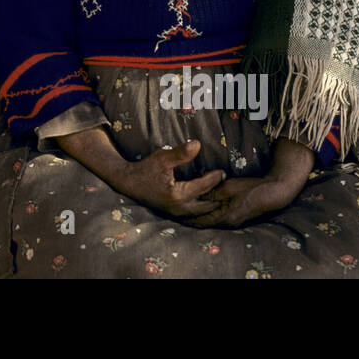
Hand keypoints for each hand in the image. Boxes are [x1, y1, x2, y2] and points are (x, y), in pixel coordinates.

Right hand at [104, 140, 224, 217]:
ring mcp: (176, 213)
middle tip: (230, 190)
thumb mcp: (162, 158)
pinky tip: (207, 202)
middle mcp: (178, 208)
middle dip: (217, 199)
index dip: (214, 178)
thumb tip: (198, 144)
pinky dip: (201, 208)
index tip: (224, 172)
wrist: (128, 182)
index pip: (203, 187)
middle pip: (206, 206)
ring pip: (200, 212)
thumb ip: (181, 153)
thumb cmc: (145, 168)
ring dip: (211, 205)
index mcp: (177, 195)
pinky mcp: (173, 213)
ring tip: (222, 197)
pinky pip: (193, 214)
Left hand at [183, 175, 301, 228]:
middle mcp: (227, 223)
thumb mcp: (227, 187)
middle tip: (175, 213)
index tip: (173, 213)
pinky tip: (203, 209)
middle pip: (204, 223)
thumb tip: (195, 193)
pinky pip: (218, 218)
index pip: (199, 221)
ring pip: (210, 221)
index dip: (186, 218)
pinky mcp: (237, 217)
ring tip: (185, 211)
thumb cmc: (250, 188)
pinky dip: (208, 214)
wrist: (273, 193)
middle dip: (190, 218)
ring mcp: (233, 222)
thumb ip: (211, 191)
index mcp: (224, 217)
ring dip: (199, 216)